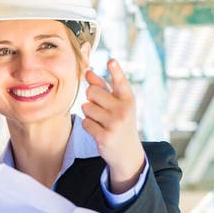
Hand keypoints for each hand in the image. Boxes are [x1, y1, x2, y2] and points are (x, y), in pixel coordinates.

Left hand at [81, 59, 145, 193]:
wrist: (127, 151)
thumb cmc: (120, 122)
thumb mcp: (118, 105)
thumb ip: (104, 88)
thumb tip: (87, 71)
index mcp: (128, 99)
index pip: (120, 81)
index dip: (115, 70)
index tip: (111, 61)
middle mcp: (123, 109)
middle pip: (93, 92)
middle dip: (90, 98)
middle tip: (100, 108)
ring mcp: (114, 123)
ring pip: (86, 108)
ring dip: (89, 113)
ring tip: (101, 121)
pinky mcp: (104, 136)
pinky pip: (85, 122)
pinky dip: (88, 125)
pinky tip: (98, 130)